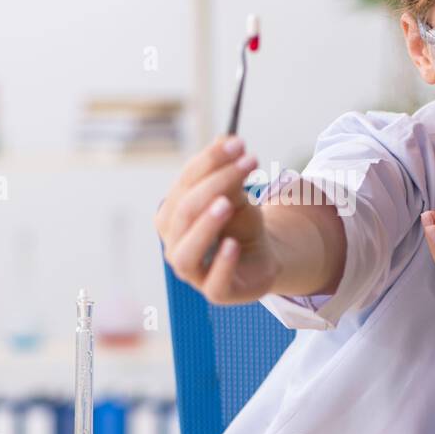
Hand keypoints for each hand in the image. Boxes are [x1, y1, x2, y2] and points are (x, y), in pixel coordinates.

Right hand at [155, 135, 280, 304]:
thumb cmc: (240, 223)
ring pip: (186, 250)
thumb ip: (229, 175)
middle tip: (246, 164)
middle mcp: (174, 242)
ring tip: (226, 204)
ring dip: (204, 225)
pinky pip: (212, 281)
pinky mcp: (215, 292)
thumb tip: (225, 140)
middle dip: (215, 183)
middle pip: (185, 210)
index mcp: (172, 213)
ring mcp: (191, 271)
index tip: (237, 143)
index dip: (209, 160)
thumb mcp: (238, 195)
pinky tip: (233, 245)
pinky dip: (221, 262)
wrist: (261, 257)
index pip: (185, 182)